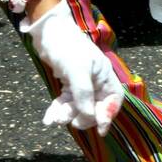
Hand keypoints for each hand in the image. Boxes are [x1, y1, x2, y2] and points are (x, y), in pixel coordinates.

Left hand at [22, 0, 123, 134]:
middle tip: (72, 122)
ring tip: (55, 118)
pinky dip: (58, 109)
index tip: (101, 129)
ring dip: (67, 114)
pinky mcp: (68, 83)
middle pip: (95, 106)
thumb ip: (84, 93)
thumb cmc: (67, 46)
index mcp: (104, 75)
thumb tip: (89, 116)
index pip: (114, 99)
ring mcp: (81, 82)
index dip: (109, 114)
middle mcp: (95, 80)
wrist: (48, 31)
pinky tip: (48, 119)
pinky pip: (66, 101)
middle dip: (83, 116)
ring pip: (78, 106)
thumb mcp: (77, 69)